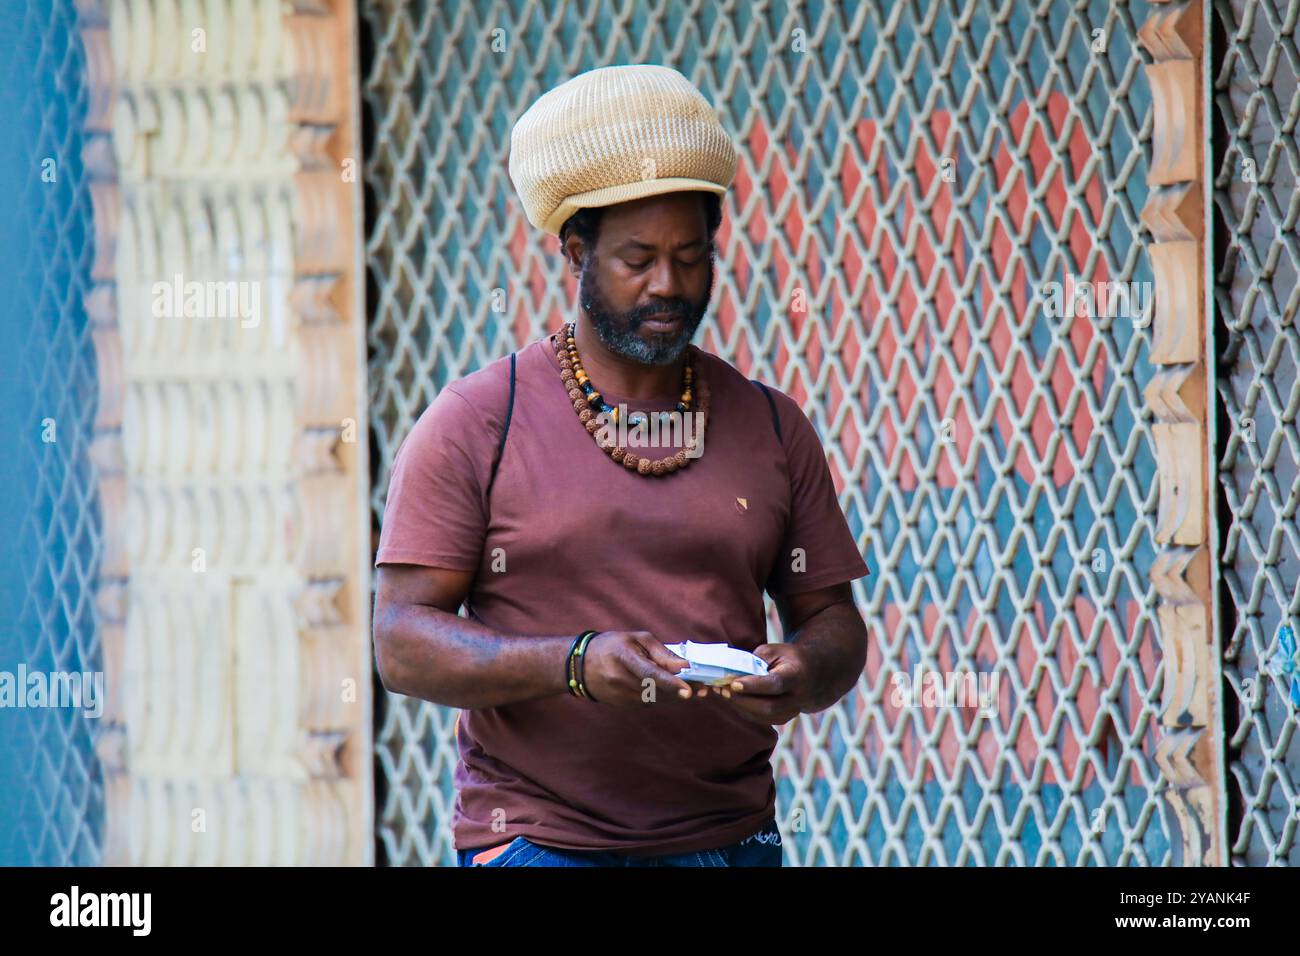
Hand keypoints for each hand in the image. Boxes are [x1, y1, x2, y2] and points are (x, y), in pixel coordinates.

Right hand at [580, 631, 694, 705]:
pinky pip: (647, 703)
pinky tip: (668, 690)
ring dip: (673, 695)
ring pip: (654, 699)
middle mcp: (619, 679)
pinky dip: (661, 697)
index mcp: (623, 657)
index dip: (670, 683)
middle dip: (680, 689)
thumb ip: (661, 652)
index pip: (649, 673)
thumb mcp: (635, 638)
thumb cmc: (612, 645)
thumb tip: (684, 665)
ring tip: (688, 687)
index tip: (688, 691)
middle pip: (656, 689)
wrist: (580, 665)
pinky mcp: (621, 705)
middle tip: (703, 687)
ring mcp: (619, 695)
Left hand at [717, 643, 814, 725]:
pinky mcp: (784, 718)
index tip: (733, 683)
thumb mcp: (774, 651)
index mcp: (797, 675)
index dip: (753, 685)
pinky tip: (733, 699)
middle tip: (723, 689)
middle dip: (742, 699)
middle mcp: (798, 697)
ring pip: (762, 716)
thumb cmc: (787, 658)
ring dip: (740, 705)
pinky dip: (744, 710)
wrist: (812, 673)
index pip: (775, 684)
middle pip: (768, 706)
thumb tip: (731, 675)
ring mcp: (793, 711)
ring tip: (723, 692)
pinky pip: (761, 719)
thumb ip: (754, 661)